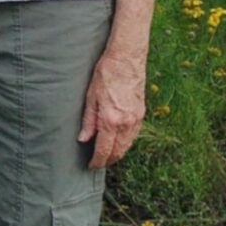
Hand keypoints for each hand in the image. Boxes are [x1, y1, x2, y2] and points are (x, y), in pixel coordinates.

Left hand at [78, 51, 146, 169]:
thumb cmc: (106, 74)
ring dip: (118, 153)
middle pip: (118, 151)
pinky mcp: (141, 113)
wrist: (127, 59)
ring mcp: (136, 119)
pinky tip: (118, 141)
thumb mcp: (90, 96)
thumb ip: (88, 121)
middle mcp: (126, 123)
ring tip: (107, 155)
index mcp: (111, 120)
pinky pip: (134, 135)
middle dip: (108, 160)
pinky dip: (126, 142)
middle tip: (98, 163)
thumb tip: (83, 139)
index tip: (91, 166)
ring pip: (128, 145)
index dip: (97, 161)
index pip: (104, 150)